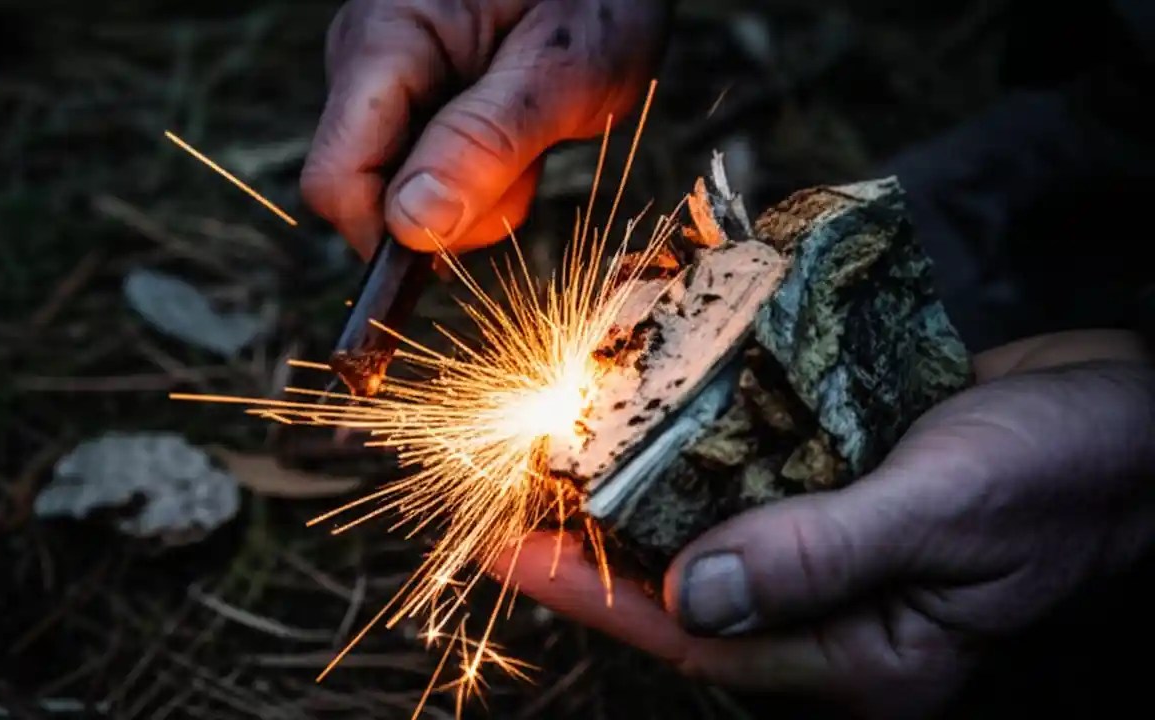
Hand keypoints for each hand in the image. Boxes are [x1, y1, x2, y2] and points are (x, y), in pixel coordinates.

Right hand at [299, 0, 671, 258]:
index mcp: (385, 40)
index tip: (462, 247)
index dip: (387, 235)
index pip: (336, 178)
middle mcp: (367, 62)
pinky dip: (483, 175)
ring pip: (408, 194)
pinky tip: (518, 131)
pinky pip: (433, 173)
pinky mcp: (415, 104)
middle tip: (529, 155)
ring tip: (532, 130)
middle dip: (454, 208)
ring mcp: (387, 84)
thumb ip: (486, 143)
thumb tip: (412, 226)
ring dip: (480, 192)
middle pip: (370, 194)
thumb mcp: (563, 67)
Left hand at [497, 334, 1154, 718]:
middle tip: (518, 482)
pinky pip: (752, 471)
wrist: (1134, 416)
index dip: (597, 594)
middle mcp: (833, 610)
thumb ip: (821, 553)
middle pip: (687, 580)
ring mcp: (833, 546)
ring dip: (641, 479)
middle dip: (601, 534)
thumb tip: (690, 597)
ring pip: (711, 521)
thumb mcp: (949, 511)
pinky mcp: (841, 487)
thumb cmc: (1069, 475)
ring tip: (563, 436)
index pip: (697, 637)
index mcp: (860, 654)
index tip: (511, 549)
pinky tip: (658, 398)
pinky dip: (703, 438)